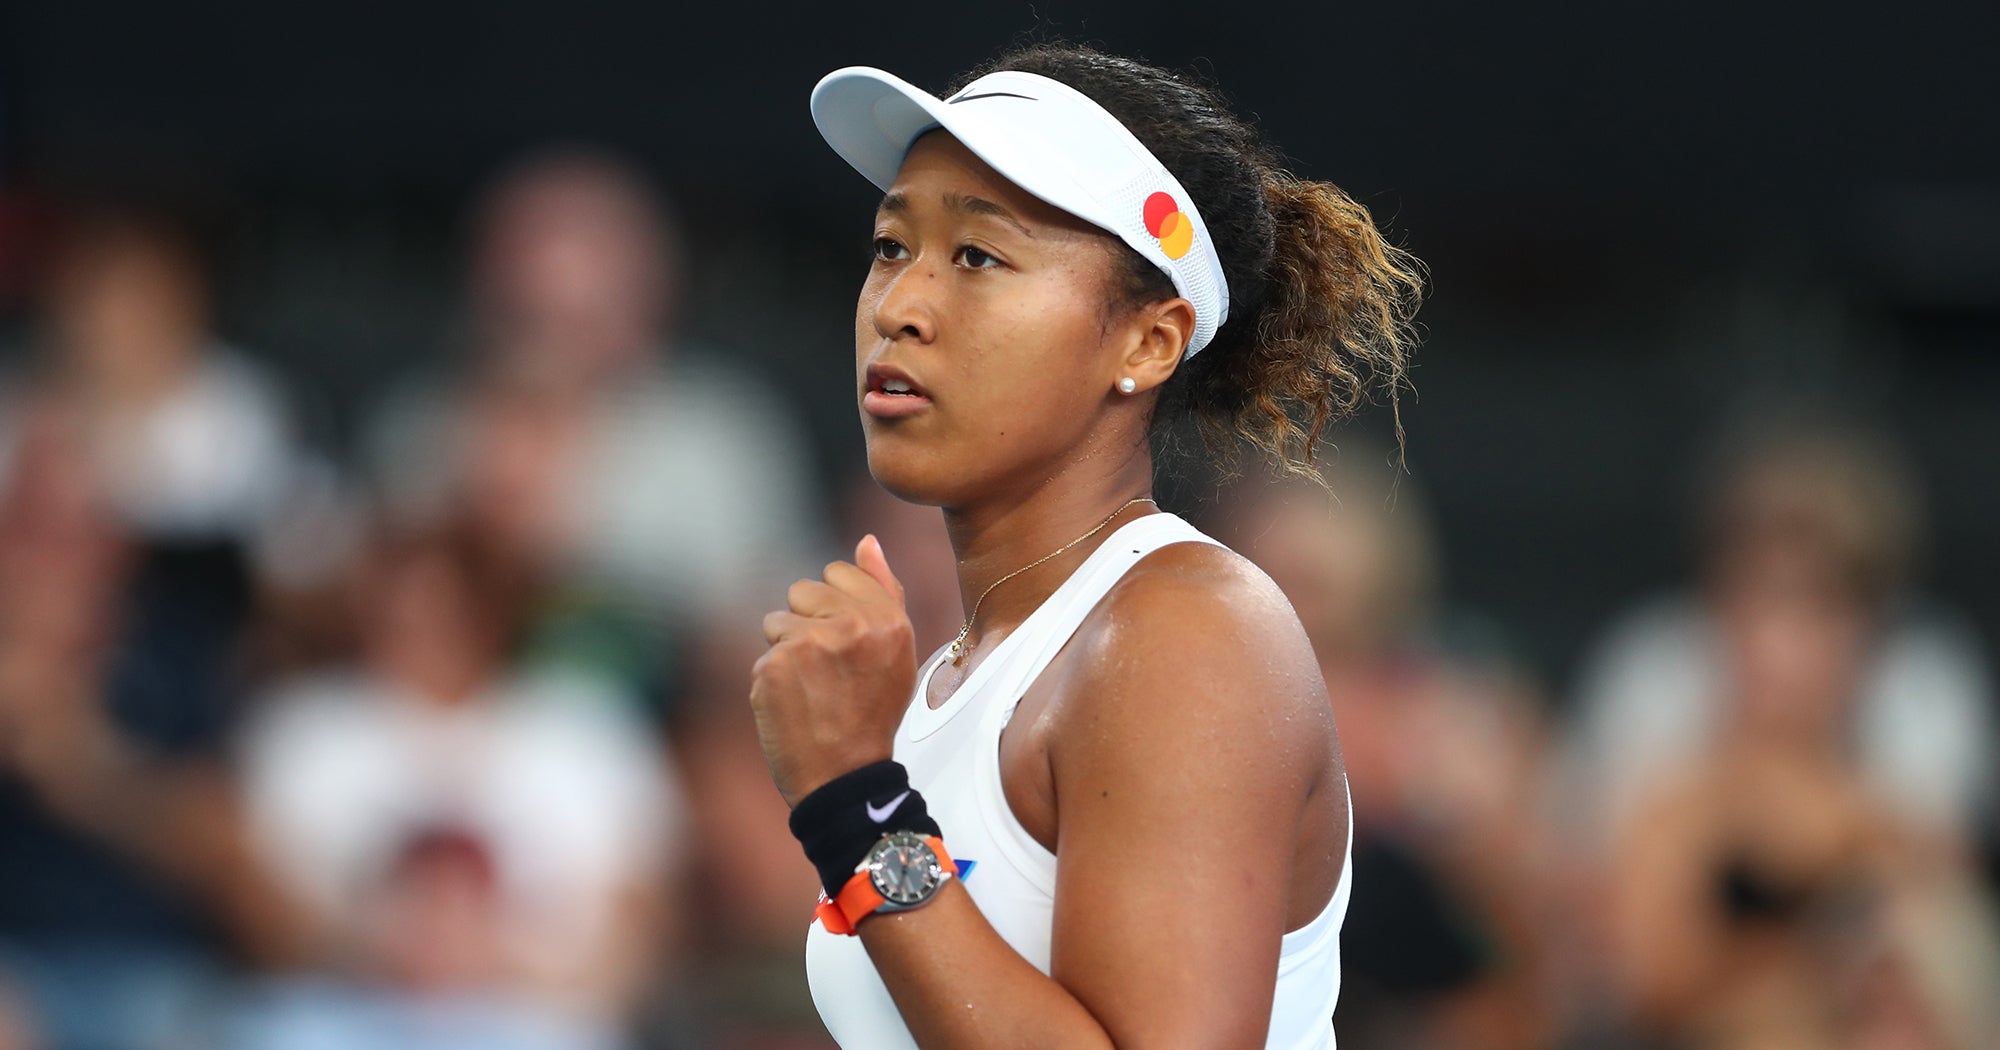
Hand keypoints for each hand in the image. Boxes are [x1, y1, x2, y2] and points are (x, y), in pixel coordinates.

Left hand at [751, 535, 916, 807]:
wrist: (846, 778)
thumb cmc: (871, 713)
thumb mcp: (897, 651)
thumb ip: (883, 590)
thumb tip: (867, 540)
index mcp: (888, 618)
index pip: (839, 571)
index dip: (836, 607)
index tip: (846, 645)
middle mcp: (851, 625)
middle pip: (802, 590)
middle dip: (807, 623)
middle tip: (828, 671)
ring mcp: (809, 644)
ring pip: (776, 621)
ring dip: (786, 650)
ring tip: (811, 689)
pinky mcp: (773, 666)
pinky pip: (763, 654)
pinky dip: (772, 680)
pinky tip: (794, 706)